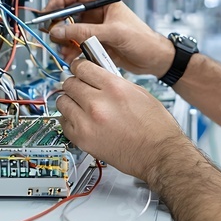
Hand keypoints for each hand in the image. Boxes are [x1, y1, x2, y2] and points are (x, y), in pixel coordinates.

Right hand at [43, 0, 174, 76]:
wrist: (155, 60)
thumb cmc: (143, 40)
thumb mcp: (114, 33)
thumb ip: (86, 32)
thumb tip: (60, 30)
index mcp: (102, 4)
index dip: (59, 0)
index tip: (48, 12)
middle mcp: (96, 16)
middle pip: (68, 14)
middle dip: (58, 24)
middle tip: (52, 34)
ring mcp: (95, 31)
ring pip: (70, 33)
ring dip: (64, 41)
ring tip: (64, 50)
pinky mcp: (95, 46)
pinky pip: (77, 46)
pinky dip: (71, 52)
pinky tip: (71, 58)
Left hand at [57, 59, 189, 180]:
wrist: (159, 153)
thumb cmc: (155, 127)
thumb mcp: (139, 93)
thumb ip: (114, 82)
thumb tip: (98, 77)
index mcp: (113, 88)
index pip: (81, 67)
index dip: (80, 67)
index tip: (79, 70)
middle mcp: (97, 103)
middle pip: (69, 83)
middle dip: (75, 83)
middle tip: (80, 88)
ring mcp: (87, 122)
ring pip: (62, 102)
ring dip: (70, 101)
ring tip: (79, 105)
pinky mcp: (82, 140)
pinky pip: (63, 123)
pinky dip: (69, 119)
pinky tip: (79, 120)